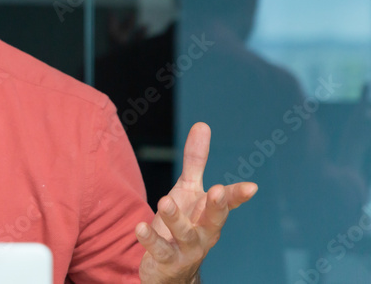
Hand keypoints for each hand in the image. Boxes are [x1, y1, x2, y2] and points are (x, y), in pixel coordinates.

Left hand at [137, 122, 257, 282]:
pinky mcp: (166, 260)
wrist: (171, 267)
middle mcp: (204, 232)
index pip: (226, 203)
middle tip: (217, 190)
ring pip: (185, 235)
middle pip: (214, 220)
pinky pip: (159, 249)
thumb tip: (202, 125)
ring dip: (176, 219)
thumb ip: (196, 161)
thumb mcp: (188, 190)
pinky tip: (140, 227)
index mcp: (209, 213)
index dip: (238, 195)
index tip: (251, 187)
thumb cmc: (184, 222)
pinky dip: (150, 238)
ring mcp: (186, 248)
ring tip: (165, 201)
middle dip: (217, 206)